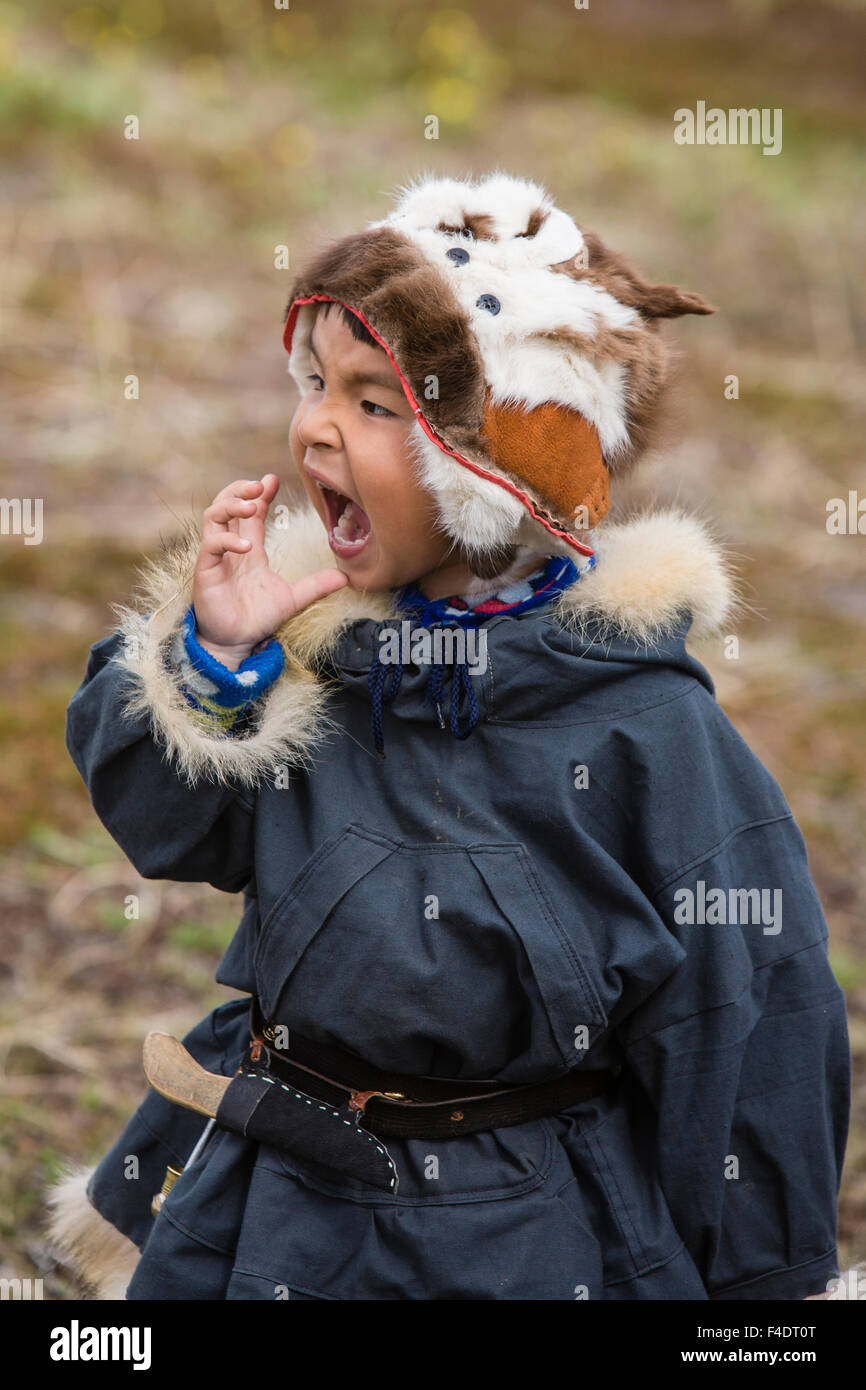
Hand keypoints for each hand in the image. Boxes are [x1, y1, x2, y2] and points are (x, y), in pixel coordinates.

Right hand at [192, 475, 347, 667]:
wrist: (236, 643)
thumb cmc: (257, 618)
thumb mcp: (293, 599)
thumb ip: (316, 585)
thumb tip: (345, 577)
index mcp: (249, 549)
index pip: (251, 512)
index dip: (261, 493)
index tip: (273, 479)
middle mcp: (230, 548)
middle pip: (225, 504)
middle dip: (240, 489)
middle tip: (260, 485)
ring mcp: (215, 558)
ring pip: (212, 516)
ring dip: (230, 505)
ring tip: (252, 505)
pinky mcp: (205, 572)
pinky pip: (210, 547)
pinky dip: (227, 541)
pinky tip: (247, 546)